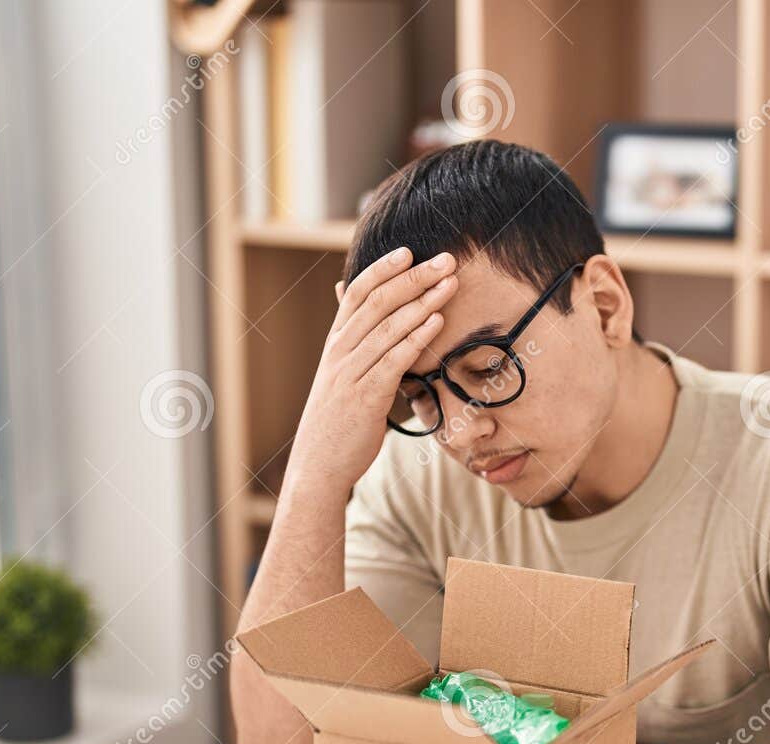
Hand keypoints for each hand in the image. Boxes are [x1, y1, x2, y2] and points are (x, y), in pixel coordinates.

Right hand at [284, 247, 457, 497]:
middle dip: (414, 277)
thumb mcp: (340, 375)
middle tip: (447, 259)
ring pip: (389, 326)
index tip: (411, 250)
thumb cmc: (337, 421)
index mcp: (335, 343)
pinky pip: (393, 360)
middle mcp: (340, 352)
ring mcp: (350, 373)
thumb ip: (351, 340)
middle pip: (378, 302)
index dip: (383, 269)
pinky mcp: (365, 397)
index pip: (357, 293)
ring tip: (450, 283)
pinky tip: (437, 321)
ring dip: (423, 301)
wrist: (318, 466)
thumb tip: (345, 299)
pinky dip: (417, 337)